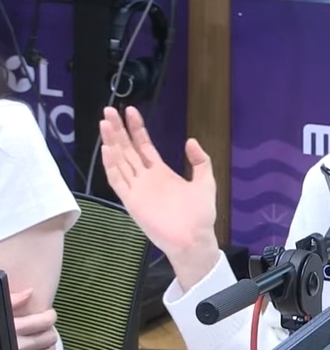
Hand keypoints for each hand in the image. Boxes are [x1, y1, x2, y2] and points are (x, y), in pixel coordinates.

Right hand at [11, 289, 56, 349]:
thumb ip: (11, 302)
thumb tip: (29, 293)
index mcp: (12, 329)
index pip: (45, 321)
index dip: (50, 316)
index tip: (48, 315)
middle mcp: (17, 347)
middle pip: (49, 337)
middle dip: (49, 331)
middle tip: (44, 329)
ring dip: (48, 347)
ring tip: (42, 342)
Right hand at [99, 107, 220, 287]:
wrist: (194, 238)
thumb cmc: (200, 213)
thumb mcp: (205, 181)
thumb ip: (200, 161)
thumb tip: (190, 141)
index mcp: (161, 172)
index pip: (144, 146)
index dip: (137, 129)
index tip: (130, 111)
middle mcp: (145, 178)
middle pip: (127, 150)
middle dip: (118, 130)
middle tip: (108, 110)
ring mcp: (136, 189)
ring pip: (119, 161)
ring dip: (111, 142)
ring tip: (104, 123)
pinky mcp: (131, 201)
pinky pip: (118, 181)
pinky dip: (111, 165)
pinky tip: (107, 149)